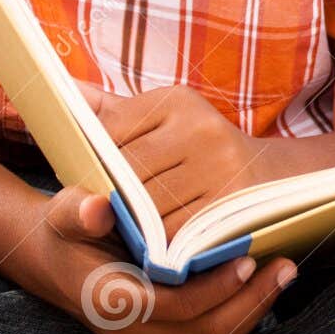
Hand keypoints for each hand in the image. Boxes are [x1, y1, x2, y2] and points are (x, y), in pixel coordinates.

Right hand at [10, 184, 295, 333]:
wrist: (55, 260)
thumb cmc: (68, 230)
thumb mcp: (64, 213)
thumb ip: (78, 211)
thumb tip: (97, 207)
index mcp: (110, 301)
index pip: (171, 307)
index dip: (212, 289)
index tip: (247, 261)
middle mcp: (131, 332)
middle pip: (202, 332)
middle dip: (249, 303)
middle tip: (285, 268)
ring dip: (252, 310)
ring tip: (284, 273)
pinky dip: (241, 313)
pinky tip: (265, 284)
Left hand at [79, 83, 283, 241]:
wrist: (268, 177)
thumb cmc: (197, 149)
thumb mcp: (160, 120)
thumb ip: (112, 111)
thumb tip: (66, 91)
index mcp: (176, 100)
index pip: (109, 131)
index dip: (94, 161)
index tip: (94, 178)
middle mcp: (200, 126)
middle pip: (126, 173)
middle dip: (112, 196)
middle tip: (106, 212)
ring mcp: (219, 162)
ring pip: (147, 206)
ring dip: (135, 224)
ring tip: (132, 228)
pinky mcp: (231, 199)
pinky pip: (174, 231)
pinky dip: (161, 242)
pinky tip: (159, 241)